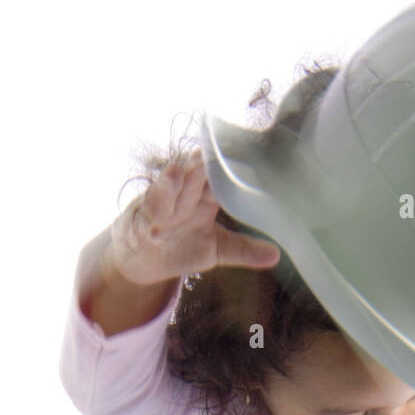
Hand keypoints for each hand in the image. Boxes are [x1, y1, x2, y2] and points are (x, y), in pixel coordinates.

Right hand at [107, 151, 280, 287]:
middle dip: (199, 165)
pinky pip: (144, 217)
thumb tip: (275, 255)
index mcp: (206, 197)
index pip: (219, 178)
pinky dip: (147, 217)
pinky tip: (153, 220)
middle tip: (208, 153)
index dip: (228, 169)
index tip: (241, 156)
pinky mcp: (139, 221)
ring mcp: (161, 207)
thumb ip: (244, 250)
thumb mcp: (217, 250)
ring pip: (166, 190)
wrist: (143, 260)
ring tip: (176, 171)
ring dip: (170, 182)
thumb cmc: (182, 247)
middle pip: (192, 176)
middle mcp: (184, 195)